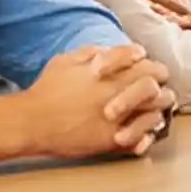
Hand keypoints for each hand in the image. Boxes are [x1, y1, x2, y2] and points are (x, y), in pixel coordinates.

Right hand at [22, 44, 174, 158]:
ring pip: (158, 106)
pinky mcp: (114, 140)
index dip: (143, 58)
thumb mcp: (66, 60)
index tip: (141, 61)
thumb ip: (91, 52)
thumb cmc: (46, 91)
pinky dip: (149, 131)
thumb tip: (110, 51)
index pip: (141, 58)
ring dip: (158, 103)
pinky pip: (146, 134)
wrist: (31, 124)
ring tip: (151, 106)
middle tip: (153, 82)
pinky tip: (144, 128)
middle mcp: (115, 91)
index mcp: (106, 71)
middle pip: (156, 79)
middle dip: (158, 77)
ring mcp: (118, 116)